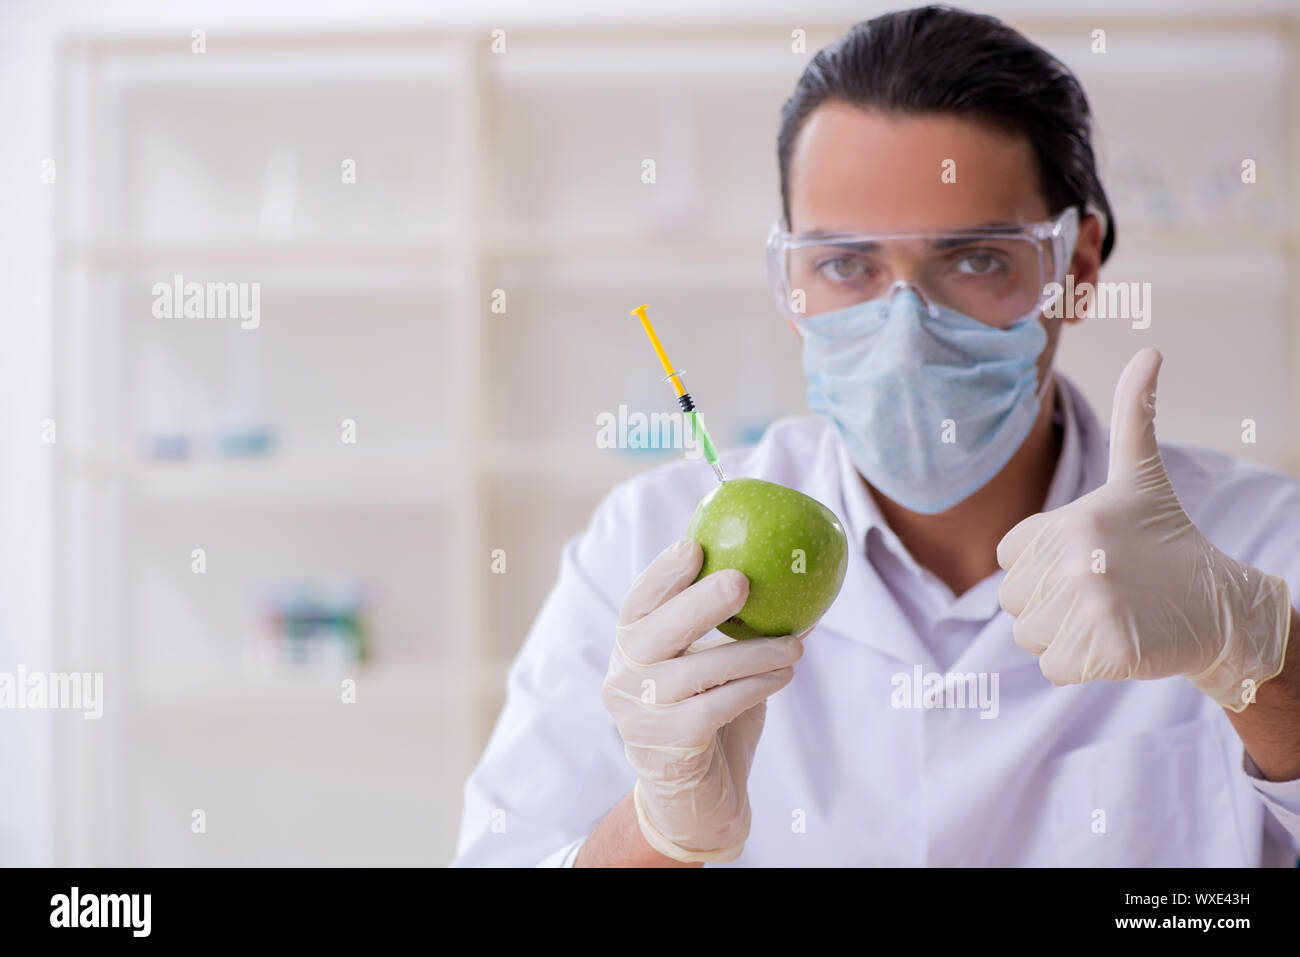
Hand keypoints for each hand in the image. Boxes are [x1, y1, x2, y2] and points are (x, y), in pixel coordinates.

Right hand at [601, 540, 803, 862]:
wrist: (695, 800)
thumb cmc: (709, 718)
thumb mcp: (712, 669)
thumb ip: (731, 630)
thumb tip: (790, 579)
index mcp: (629, 649)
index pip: (637, 604)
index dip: (662, 574)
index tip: (694, 547)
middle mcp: (624, 679)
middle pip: (656, 631)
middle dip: (699, 602)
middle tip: (743, 581)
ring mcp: (641, 715)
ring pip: (698, 671)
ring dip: (753, 653)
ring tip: (794, 646)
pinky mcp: (669, 746)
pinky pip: (716, 707)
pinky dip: (754, 687)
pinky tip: (783, 677)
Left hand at [997, 349, 1290, 711]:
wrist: (1219, 606)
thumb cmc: (1167, 539)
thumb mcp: (1142, 476)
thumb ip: (1135, 414)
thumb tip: (1150, 349)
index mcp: (1068, 521)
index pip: (1007, 559)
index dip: (1039, 565)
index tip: (1086, 558)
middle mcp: (1075, 561)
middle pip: (1015, 601)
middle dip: (1051, 603)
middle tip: (1104, 590)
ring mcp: (1092, 609)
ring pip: (1031, 636)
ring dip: (1065, 635)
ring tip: (1111, 613)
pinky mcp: (1107, 651)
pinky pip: (1055, 668)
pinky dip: (1080, 665)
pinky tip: (1117, 641)